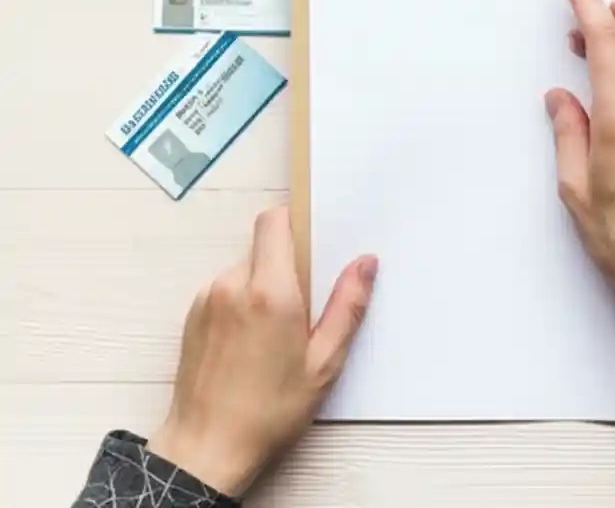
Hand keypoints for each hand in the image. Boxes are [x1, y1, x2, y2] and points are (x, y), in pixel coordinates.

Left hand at [147, 206, 376, 495]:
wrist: (207, 447)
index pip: (274, 222)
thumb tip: (365, 264)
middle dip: (288, 264)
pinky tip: (255, 343)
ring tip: (279, 334)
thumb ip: (348, 307)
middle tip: (306, 307)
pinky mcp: (193, 316)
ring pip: (245, 269)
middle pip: (264, 246)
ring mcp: (207, 300)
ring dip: (265, 286)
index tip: (315, 243)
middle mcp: (232, 286)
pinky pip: (226, 290)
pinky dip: (244, 304)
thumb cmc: (269, 411)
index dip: (296, 222)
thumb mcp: (324, 362)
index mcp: (270, 292)